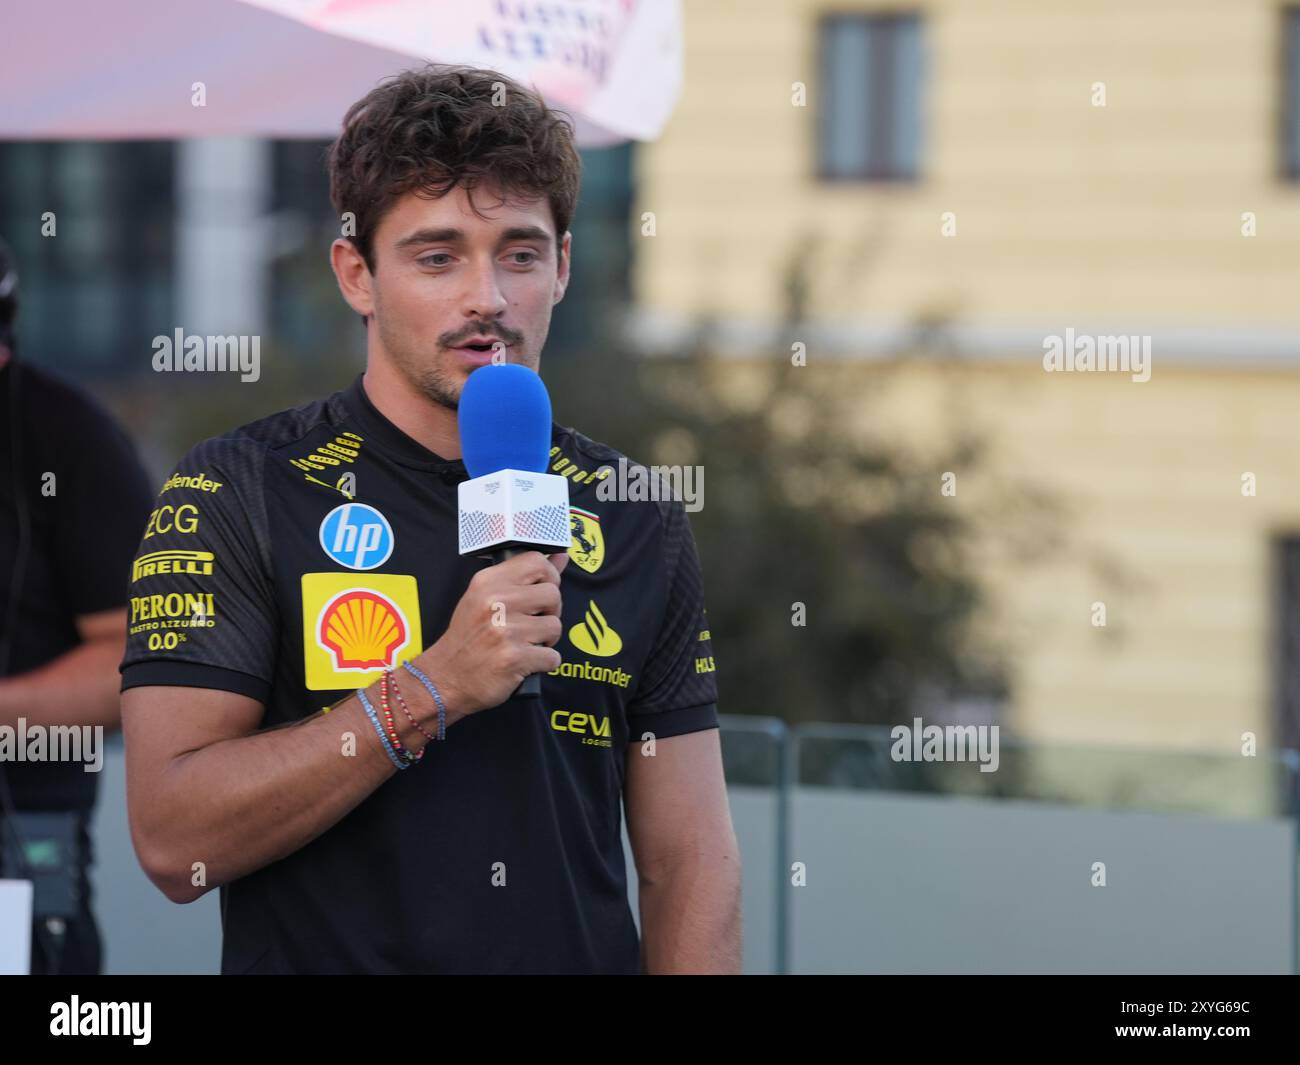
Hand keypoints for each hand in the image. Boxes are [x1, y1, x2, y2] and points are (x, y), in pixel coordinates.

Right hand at [419, 551, 567, 715]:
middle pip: (552, 594)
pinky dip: (544, 663)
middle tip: (533, 624)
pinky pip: (553, 657)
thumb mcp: (484, 597)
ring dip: (547, 640)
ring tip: (526, 644)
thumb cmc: (467, 637)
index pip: (537, 561)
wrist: (444, 678)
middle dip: (550, 612)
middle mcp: (496, 602)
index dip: (550, 576)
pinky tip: (525, 663)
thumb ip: (521, 577)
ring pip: (555, 626)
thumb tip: (560, 556)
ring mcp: (505, 631)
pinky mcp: (514, 658)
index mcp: (488, 582)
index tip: (543, 591)